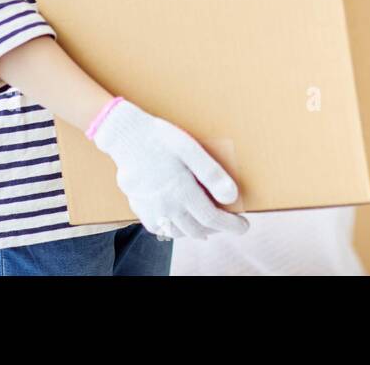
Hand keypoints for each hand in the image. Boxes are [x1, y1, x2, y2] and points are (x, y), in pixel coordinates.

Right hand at [91, 98, 249, 239]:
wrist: (125, 136)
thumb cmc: (160, 139)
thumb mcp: (190, 150)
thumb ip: (211, 174)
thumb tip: (232, 196)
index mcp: (182, 192)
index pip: (212, 219)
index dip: (231, 225)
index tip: (243, 225)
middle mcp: (167, 206)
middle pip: (197, 229)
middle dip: (216, 228)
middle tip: (228, 223)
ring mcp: (151, 209)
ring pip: (178, 232)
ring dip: (196, 231)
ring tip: (206, 224)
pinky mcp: (139, 206)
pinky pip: (158, 228)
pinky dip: (172, 230)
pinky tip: (177, 222)